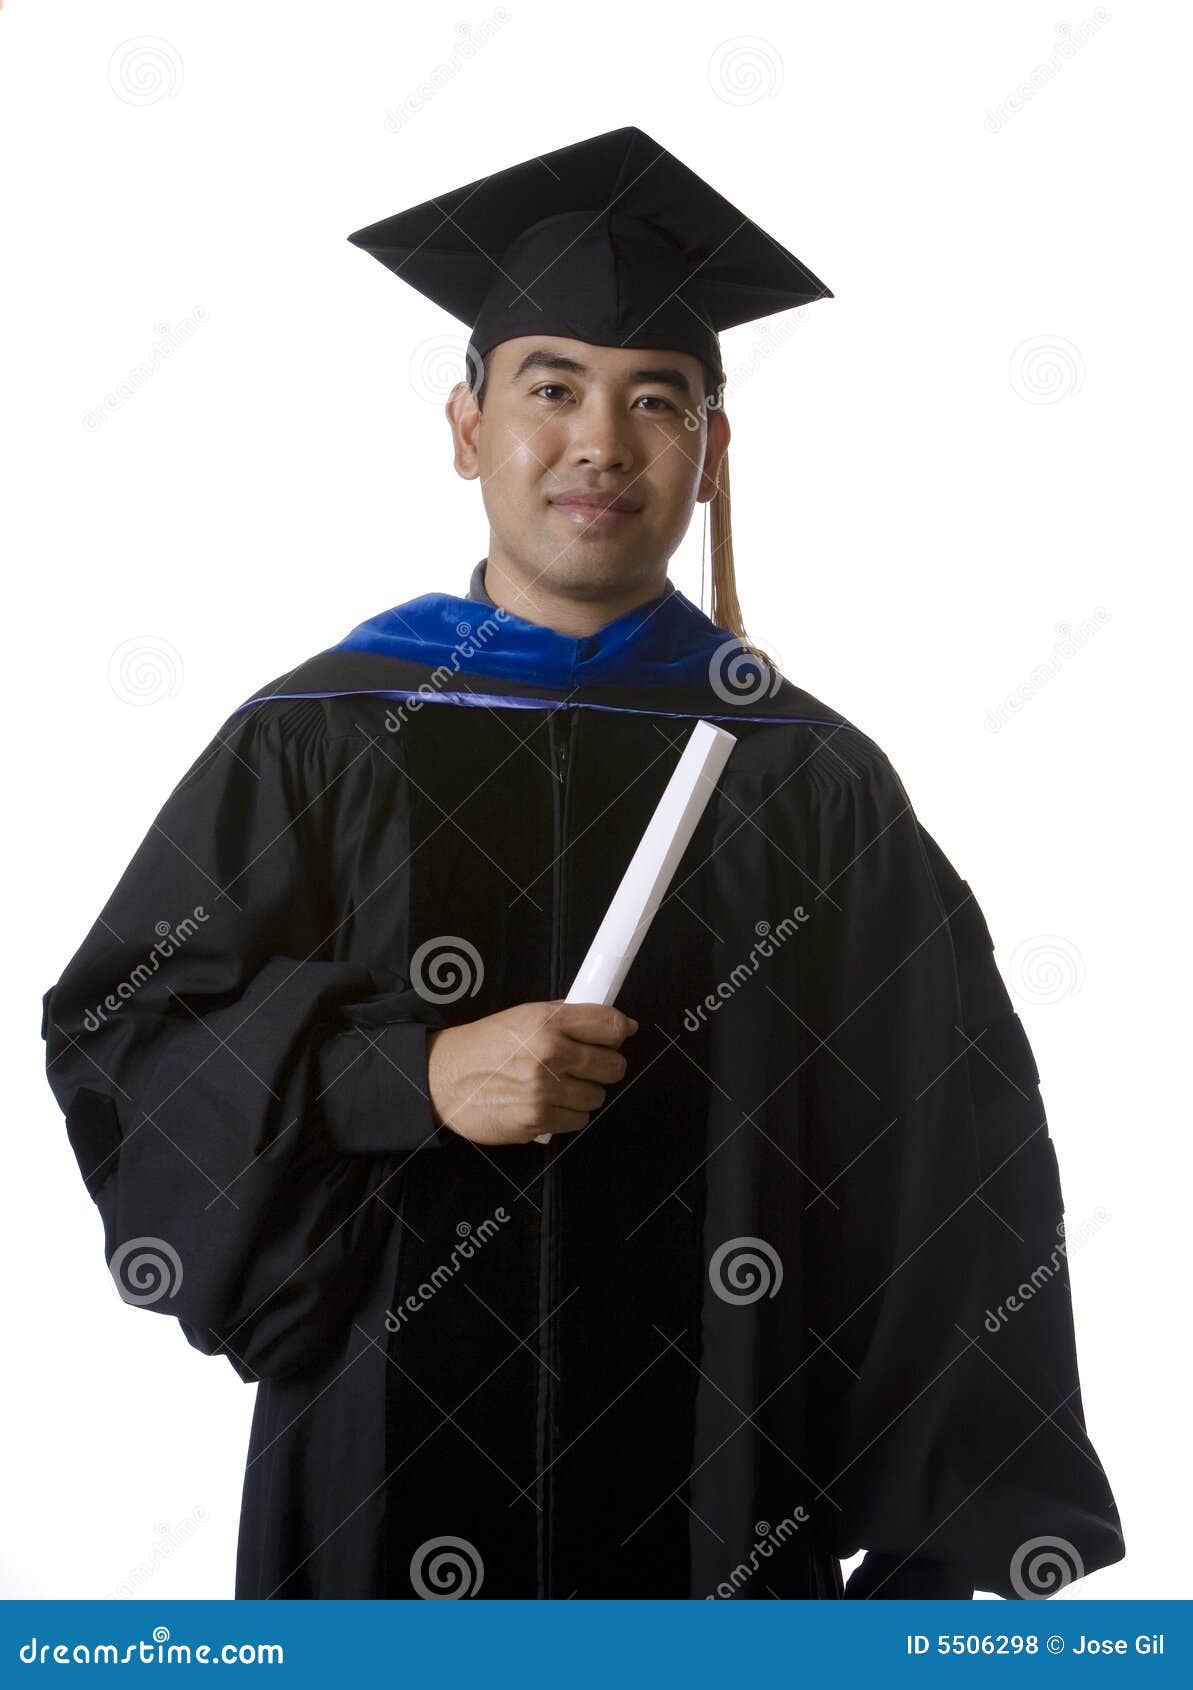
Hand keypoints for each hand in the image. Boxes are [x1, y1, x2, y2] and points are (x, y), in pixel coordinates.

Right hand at [425, 999, 638, 1146]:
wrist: (443, 1078)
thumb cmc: (486, 1045)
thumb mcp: (524, 1015)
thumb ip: (570, 1017)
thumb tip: (622, 1026)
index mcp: (547, 1021)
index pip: (611, 1026)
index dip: (619, 1032)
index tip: (614, 1038)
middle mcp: (549, 1053)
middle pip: (613, 1066)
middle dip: (605, 1066)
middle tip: (586, 1065)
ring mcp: (543, 1090)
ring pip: (597, 1097)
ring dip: (584, 1093)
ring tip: (560, 1085)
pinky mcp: (536, 1120)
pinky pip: (578, 1121)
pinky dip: (568, 1114)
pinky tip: (548, 1103)